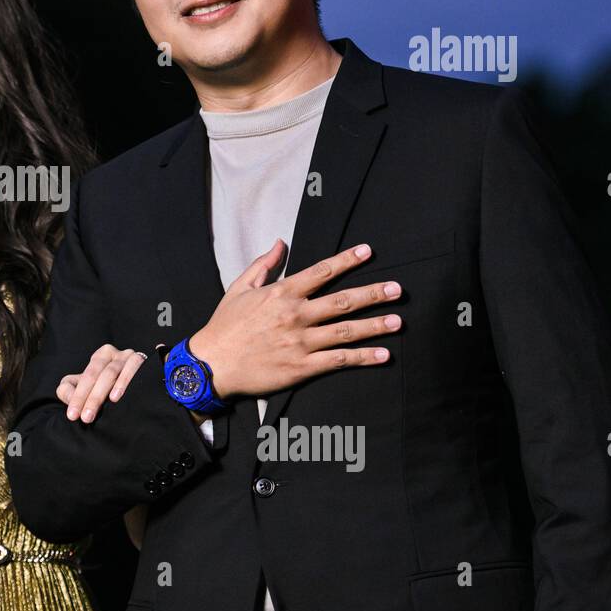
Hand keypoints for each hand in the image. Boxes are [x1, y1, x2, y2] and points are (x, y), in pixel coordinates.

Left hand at [57, 344, 148, 422]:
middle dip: (88, 398)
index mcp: (99, 357)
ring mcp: (127, 355)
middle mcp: (113, 354)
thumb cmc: (108, 389)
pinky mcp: (141, 359)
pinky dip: (123, 381)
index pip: (85, 377)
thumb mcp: (85, 387)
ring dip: (100, 394)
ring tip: (95, 412)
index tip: (73, 416)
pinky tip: (115, 396)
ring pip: (110, 373)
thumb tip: (68, 398)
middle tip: (85, 418)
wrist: (142, 390)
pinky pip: (132, 366)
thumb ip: (68, 391)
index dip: (77, 397)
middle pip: (95, 374)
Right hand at [188, 239, 401, 399]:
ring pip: (346, 331)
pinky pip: (338, 360)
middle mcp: (295, 315)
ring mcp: (300, 342)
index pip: (321, 272)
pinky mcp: (302, 367)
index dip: (347, 260)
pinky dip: (362, 357)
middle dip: (373, 294)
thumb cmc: (225, 326)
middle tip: (398, 289)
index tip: (368, 252)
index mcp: (281, 294)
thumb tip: (281, 243)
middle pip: (342, 301)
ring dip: (375, 326)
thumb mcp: (239, 288)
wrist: (212, 364)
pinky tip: (382, 355)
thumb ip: (263, 265)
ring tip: (398, 321)